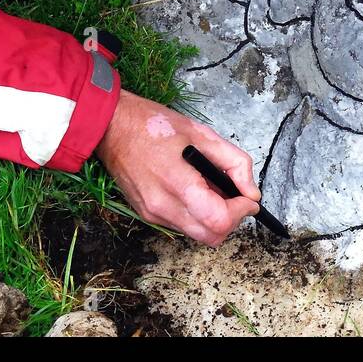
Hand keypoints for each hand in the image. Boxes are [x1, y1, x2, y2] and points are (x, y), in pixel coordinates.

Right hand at [94, 90, 259, 245]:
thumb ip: (235, 163)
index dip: (241, 212)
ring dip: (213, 218)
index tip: (248, 199)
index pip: (219, 220)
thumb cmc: (153, 125)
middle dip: (231, 220)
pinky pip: (181, 225)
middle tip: (235, 197)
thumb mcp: (203, 134)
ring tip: (212, 188)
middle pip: (210, 237)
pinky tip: (194, 190)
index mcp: (177, 184)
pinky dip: (196, 214)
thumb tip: (251, 192)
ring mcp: (152, 213)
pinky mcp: (146, 213)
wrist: (111, 126)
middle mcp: (162, 207)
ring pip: (196, 234)